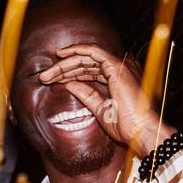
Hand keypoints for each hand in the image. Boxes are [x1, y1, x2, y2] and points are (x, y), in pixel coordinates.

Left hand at [37, 44, 173, 155]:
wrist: (139, 131)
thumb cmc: (126, 126)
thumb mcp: (100, 111)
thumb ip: (87, 96)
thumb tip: (70, 85)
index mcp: (116, 80)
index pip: (88, 72)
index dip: (69, 74)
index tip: (51, 80)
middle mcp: (118, 70)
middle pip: (85, 64)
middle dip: (63, 69)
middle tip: (44, 77)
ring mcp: (119, 66)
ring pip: (86, 57)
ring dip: (65, 64)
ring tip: (47, 74)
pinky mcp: (117, 66)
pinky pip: (94, 52)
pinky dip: (77, 51)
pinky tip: (62, 55)